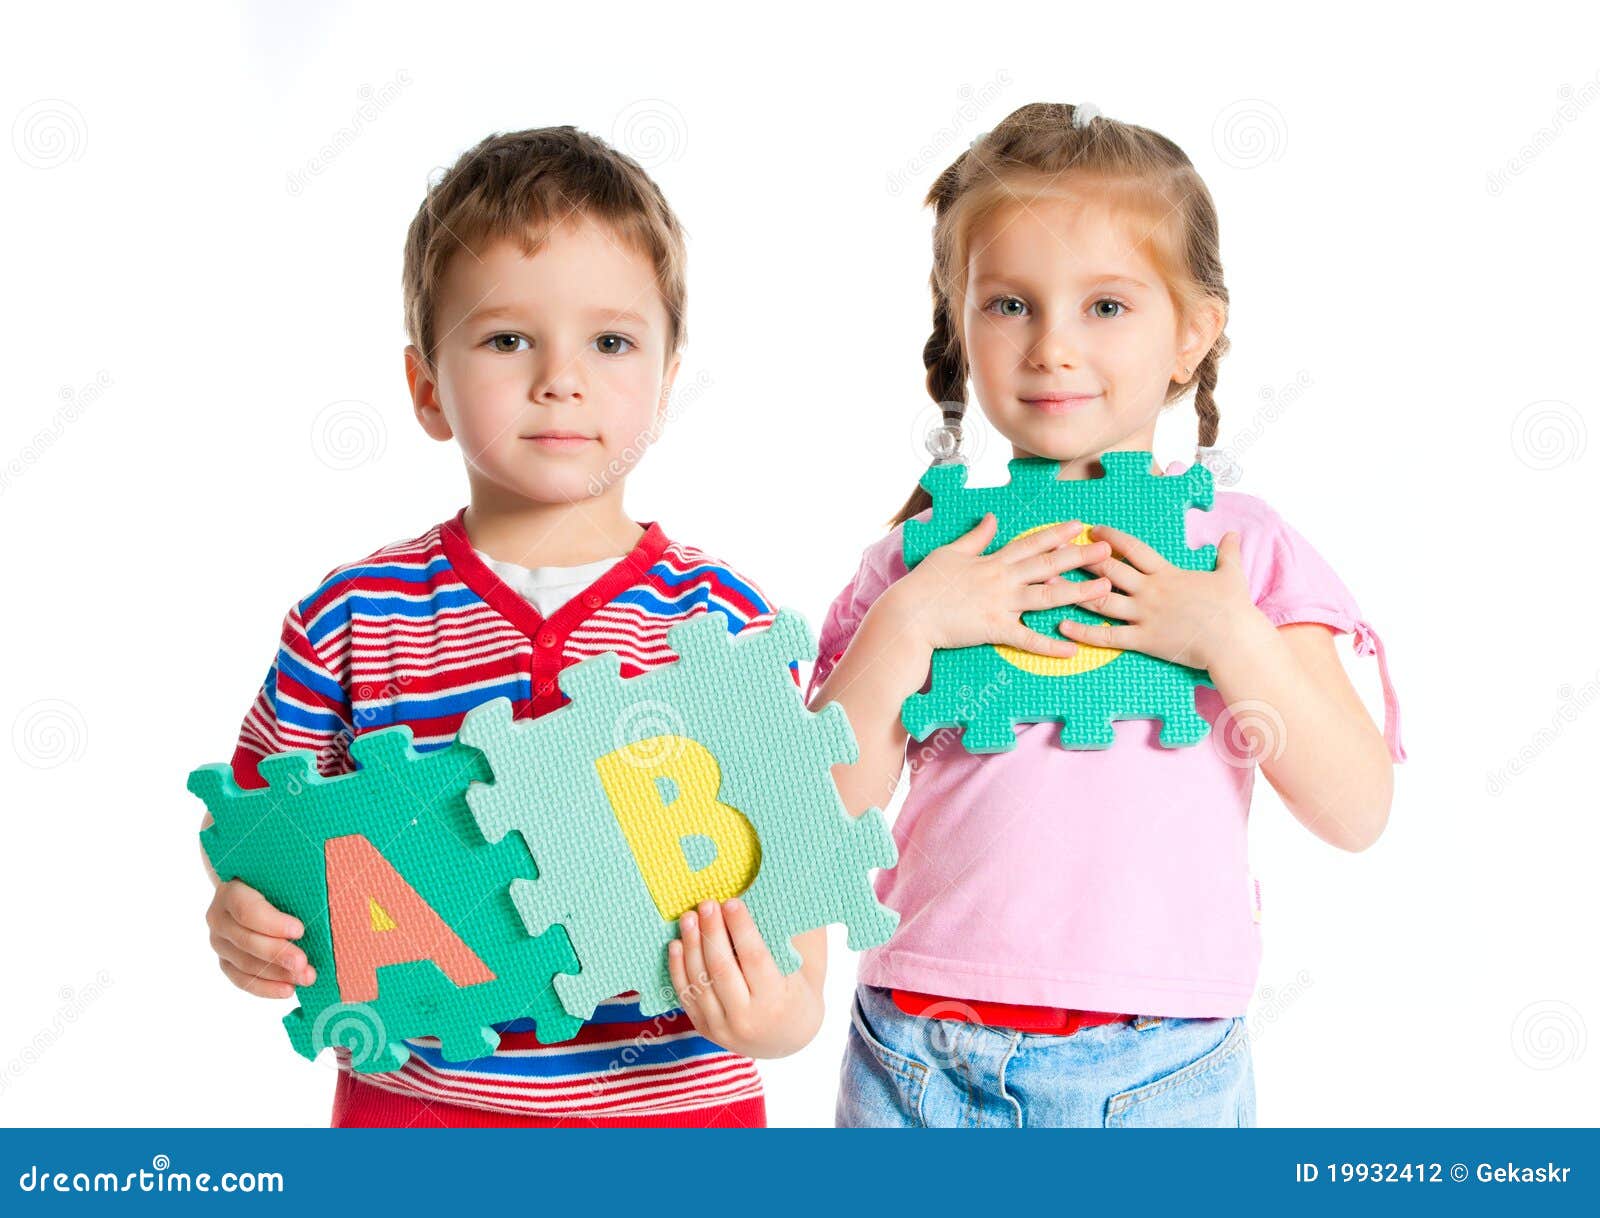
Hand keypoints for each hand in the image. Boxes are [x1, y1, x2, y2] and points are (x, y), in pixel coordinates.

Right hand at [206, 879, 314, 998]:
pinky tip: (288, 990)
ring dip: (277, 974)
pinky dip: (266, 988)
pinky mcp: (226, 961)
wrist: (252, 889)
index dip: (273, 923)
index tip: (300, 930)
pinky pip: (243, 980)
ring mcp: (221, 943)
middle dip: (278, 954)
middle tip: (304, 964)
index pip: (247, 910)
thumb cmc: (276, 882)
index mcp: (231, 892)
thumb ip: (298, 886)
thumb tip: (330, 893)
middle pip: (247, 941)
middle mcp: (219, 918)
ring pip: (246, 963)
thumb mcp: (282, 877)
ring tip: (305, 978)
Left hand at [667, 898, 822, 1058]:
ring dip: (691, 945)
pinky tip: (676, 944)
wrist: (786, 1041)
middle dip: (712, 932)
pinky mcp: (705, 1029)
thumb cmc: (798, 994)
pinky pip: (686, 996)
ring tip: (689, 917)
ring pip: (700, 981)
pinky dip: (678, 969)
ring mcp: (722, 1028)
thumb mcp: (807, 969)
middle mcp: (747, 1019)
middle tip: (707, 903)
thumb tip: (778, 893)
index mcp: (776, 1001)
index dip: (741, 927)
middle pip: (722, 968)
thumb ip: (793, 937)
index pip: (754, 958)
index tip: (732, 901)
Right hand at [891, 513, 1113, 656]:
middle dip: (1080, 556)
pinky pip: (1028, 638)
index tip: (1079, 525)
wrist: (910, 613)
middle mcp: (1002, 579)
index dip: (1056, 533)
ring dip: (1078, 592)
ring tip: (1105, 589)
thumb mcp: (951, 551)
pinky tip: (1073, 649)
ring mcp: (1001, 604)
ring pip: (1046, 596)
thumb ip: (976, 536)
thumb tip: (992, 518)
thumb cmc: (926, 582)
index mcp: (993, 560)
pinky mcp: (995, 629)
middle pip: (1048, 564)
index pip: (1031, 543)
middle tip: (1108, 550)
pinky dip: (1051, 645)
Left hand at [1055, 525, 1259, 670]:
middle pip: (1109, 570)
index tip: (1091, 530)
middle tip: (1059, 549)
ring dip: (1073, 590)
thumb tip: (1234, 534)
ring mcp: (1144, 615)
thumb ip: (1228, 553)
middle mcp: (1150, 591)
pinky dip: (1083, 631)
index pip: (1132, 549)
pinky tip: (1062, 625)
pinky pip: (1107, 636)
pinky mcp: (1143, 640)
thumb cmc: (1234, 609)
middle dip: (1082, 558)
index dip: (1110, 537)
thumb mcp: (1232, 574)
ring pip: (1101, 600)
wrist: (1235, 640)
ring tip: (1048, 582)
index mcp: (1166, 573)